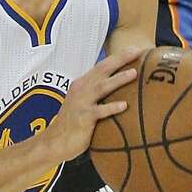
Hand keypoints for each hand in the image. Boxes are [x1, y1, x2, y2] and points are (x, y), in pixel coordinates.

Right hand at [50, 47, 143, 163]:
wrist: (54, 142)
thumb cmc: (72, 124)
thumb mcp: (82, 103)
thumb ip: (96, 94)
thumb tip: (117, 90)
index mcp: (82, 84)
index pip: (101, 67)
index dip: (117, 57)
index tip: (134, 49)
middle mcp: (81, 90)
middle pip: (102, 70)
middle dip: (120, 59)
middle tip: (137, 51)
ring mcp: (82, 103)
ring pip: (102, 87)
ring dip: (118, 79)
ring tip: (133, 73)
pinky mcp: (83, 118)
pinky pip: (99, 111)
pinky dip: (111, 107)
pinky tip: (124, 105)